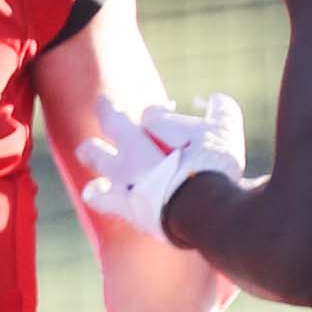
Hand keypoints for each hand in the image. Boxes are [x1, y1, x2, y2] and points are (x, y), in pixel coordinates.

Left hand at [77, 93, 246, 244]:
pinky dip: (97, 195)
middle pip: (113, 122)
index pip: (152, 114)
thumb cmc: (212, 167)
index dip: (160, 112)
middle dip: (109, 111)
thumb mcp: (225, 130)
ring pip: (97, 158)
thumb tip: (213, 99)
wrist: (199, 212)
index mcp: (156, 128)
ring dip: (92, 152)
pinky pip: (101, 199)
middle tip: (103, 102)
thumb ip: (222, 108)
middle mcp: (135, 149)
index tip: (168, 111)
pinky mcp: (125, 207)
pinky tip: (93, 192)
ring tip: (86, 150)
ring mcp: (126, 178)